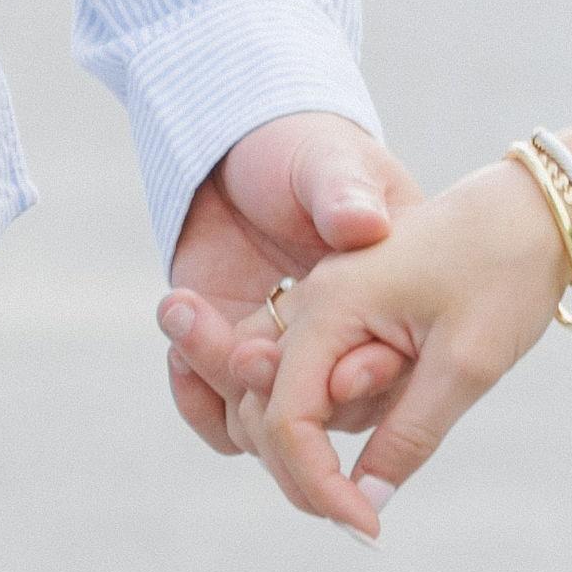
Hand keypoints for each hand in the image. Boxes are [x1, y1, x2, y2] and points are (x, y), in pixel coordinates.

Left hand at [152, 110, 408, 450]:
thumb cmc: (300, 144)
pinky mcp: (236, 357)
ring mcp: (290, 357)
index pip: (394, 361)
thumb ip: (342, 193)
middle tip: (244, 353)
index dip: (370, 374)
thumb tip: (363, 225)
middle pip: (333, 412)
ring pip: (272, 426)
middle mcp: (345, 341)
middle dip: (286, 394)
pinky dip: (197, 399)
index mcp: (389, 300)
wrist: (235, 149)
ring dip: (229, 391)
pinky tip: (177, 348)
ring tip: (191, 318)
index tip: (340, 372)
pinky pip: (224, 415)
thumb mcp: (327, 162)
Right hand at [237, 152, 571, 535]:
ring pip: (284, 394)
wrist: (535, 208)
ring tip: (396, 428)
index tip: (366, 524)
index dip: (315, 482)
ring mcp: (327, 303)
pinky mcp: (348, 311)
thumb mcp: (466, 364)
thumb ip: (408, 436)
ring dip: (320, 435)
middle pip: (266, 409)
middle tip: (366, 507)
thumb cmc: (504, 273)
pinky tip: (391, 407)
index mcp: (330, 303)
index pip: (285, 418)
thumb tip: (366, 503)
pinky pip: (314, 374)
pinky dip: (335, 410)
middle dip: (305, 467)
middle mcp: (313, 300)